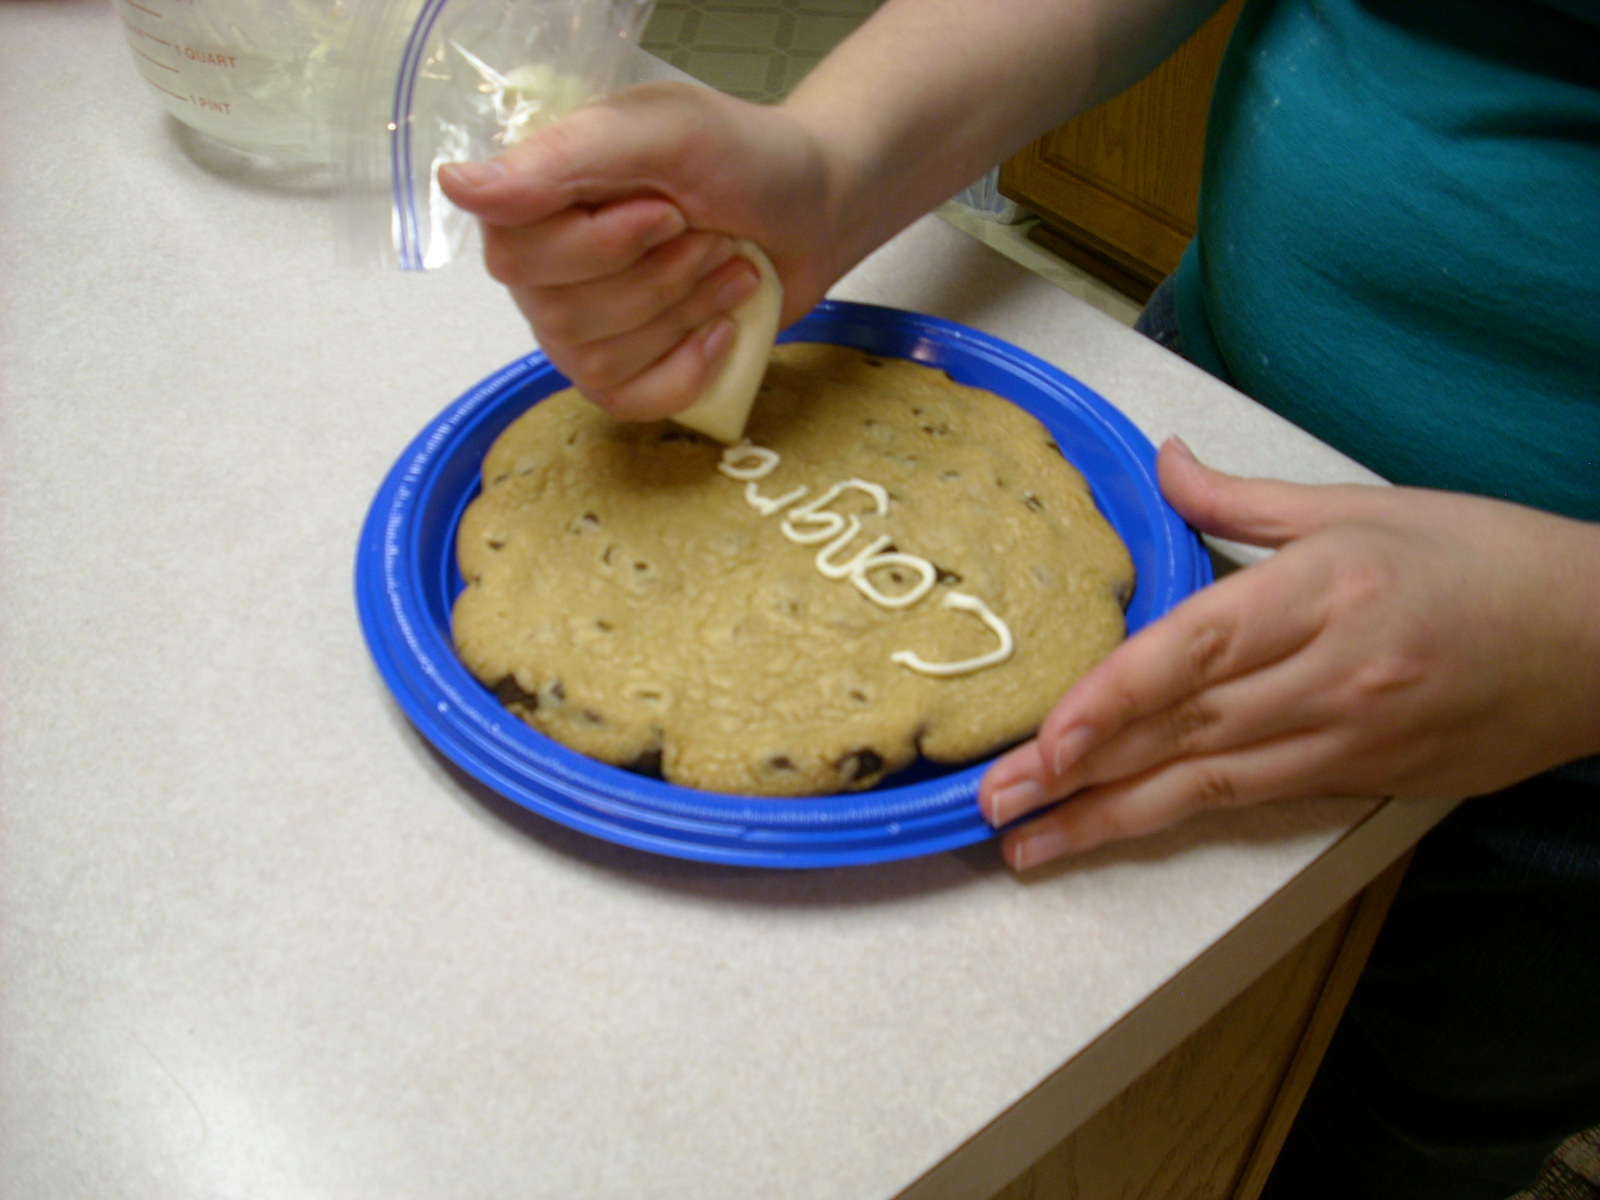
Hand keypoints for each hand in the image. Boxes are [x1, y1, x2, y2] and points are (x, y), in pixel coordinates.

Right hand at [437, 82, 845, 419]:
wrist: (814, 210)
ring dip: (682, 312)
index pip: (514, 250)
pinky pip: (625, 400)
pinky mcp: (625, 371)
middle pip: (558, 312)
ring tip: (728, 267)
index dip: (599, 245)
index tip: (666, 210)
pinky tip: (720, 331)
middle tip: (709, 234)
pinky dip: (685, 371)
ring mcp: (579, 326)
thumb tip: (457, 187)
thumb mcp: (664, 130)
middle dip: (658, 277)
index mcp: (537, 197)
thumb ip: (563, 156)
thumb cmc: (742, 159)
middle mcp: (543, 266)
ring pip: (595, 358)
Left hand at [979, 439, 1599, 871]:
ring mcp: (1344, 738)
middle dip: (1080, 775)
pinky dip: (1176, 815)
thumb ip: (1242, 498)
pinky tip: (1119, 829)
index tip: (1046, 738)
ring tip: (1028, 846)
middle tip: (991, 806)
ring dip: (1110, 818)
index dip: (1112, 699)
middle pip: (1182, 732)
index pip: (1194, 652)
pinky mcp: (1358, 777)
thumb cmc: (1483, 557)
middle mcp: (1328, 676)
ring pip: (1205, 785)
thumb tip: (1161, 462)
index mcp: (1324, 591)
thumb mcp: (1363, 504)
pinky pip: (1250, 799)